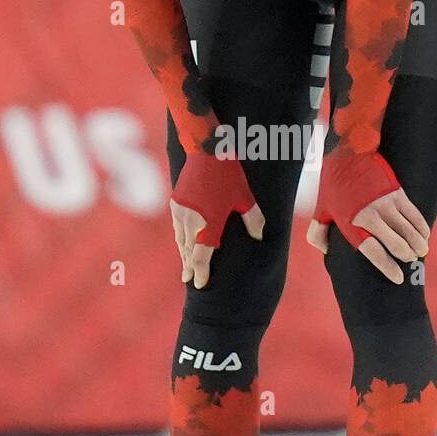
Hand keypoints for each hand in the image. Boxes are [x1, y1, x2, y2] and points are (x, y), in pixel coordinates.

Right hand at [170, 151, 264, 288]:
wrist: (205, 151)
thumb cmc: (228, 175)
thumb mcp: (245, 198)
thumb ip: (253, 220)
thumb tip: (260, 237)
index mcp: (208, 224)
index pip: (201, 256)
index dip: (200, 272)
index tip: (200, 284)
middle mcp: (192, 222)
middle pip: (189, 251)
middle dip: (190, 266)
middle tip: (189, 279)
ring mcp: (181, 212)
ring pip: (181, 240)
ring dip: (184, 253)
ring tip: (185, 265)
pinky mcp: (176, 203)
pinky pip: (178, 228)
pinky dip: (180, 238)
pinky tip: (183, 242)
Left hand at [308, 147, 429, 283]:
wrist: (348, 155)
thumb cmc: (333, 187)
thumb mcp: (321, 210)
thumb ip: (318, 234)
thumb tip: (326, 252)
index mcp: (351, 223)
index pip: (373, 251)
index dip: (387, 267)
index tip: (398, 278)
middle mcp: (370, 214)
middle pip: (396, 243)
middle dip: (406, 256)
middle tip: (410, 260)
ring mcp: (386, 202)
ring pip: (409, 230)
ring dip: (418, 244)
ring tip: (420, 252)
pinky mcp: (397, 192)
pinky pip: (414, 215)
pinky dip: (422, 228)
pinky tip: (424, 236)